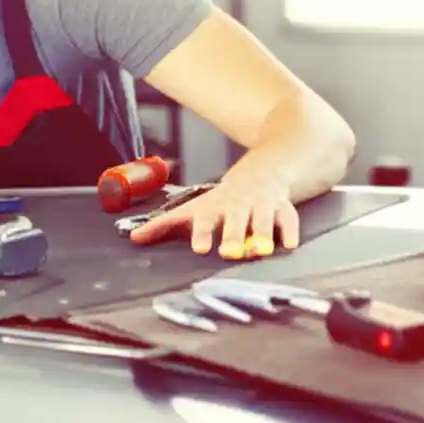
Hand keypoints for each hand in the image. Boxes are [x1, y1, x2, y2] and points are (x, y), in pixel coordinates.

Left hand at [128, 175, 300, 259]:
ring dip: (261, 235)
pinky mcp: (282, 208)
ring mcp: (261, 205)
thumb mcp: (194, 208)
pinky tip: (288, 245)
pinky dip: (289, 231)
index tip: (200, 248)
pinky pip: (288, 218)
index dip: (202, 232)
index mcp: (215, 206)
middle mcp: (238, 205)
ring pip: (262, 219)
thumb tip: (134, 239)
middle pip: (235, 220)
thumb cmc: (222, 198)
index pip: (206, 219)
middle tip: (228, 252)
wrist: (262, 170)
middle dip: (232, 235)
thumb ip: (164, 225)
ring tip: (259, 251)